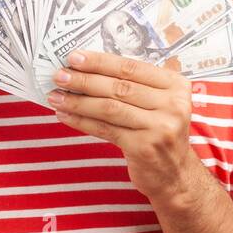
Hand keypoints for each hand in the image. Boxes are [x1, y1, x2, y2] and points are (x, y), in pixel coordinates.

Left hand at [47, 49, 196, 203]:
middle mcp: (173, 104)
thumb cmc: (159, 133)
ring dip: (78, 101)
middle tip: (59, 75)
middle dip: (84, 80)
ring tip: (56, 96)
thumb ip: (134, 86)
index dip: (100, 62)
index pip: (131, 67)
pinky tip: (65, 115)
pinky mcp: (144, 147)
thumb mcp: (158, 104)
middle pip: (119, 86)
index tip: (74, 57)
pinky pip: (105, 129)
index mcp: (176, 85)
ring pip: (109, 108)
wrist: (175, 175)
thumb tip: (87, 69)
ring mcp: (160, 127)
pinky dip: (82, 121)